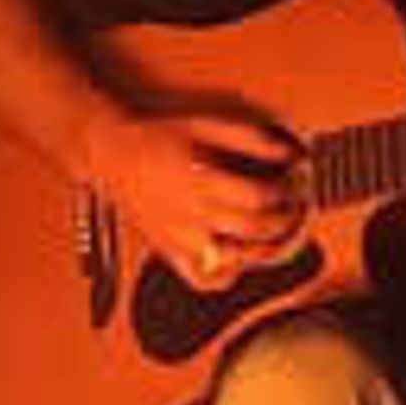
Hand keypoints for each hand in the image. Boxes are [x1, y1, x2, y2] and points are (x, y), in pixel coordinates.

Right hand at [83, 108, 304, 287]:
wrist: (111, 155)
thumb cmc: (157, 138)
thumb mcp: (206, 124)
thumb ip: (251, 138)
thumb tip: (291, 152)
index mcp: (202, 181)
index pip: (258, 198)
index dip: (285, 194)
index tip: (294, 187)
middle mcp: (192, 214)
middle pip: (253, 230)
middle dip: (284, 223)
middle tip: (293, 211)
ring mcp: (180, 239)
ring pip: (235, 261)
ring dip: (264, 251)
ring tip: (274, 236)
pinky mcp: (170, 253)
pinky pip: (204, 280)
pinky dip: (227, 276)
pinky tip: (238, 258)